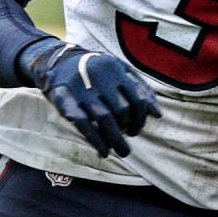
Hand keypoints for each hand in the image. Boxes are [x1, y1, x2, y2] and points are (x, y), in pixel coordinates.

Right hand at [25, 40, 160, 157]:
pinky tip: (103, 152)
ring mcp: (82, 89)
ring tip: (122, 151)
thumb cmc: (98, 71)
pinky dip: (96, 141)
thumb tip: (158, 115)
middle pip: (121, 110)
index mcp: (115, 68)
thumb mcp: (120, 71)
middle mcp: (99, 77)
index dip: (140, 117)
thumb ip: (140, 89)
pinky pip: (84, 125)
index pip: (137, 98)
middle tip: (128, 138)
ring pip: (104, 119)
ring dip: (115, 139)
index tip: (137, 129)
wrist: (60, 64)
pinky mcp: (67, 102)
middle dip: (128, 128)